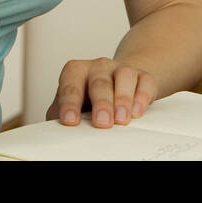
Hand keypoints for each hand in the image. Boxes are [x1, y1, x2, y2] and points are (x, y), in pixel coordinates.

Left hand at [44, 57, 158, 127]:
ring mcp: (121, 68)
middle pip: (99, 81)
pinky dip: (142, 96)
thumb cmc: (87, 100)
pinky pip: (144, 81)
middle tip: (102, 122)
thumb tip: (57, 135)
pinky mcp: (142, 76)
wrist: (114, 85)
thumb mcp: (71, 106)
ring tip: (122, 119)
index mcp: (75, 72)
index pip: (70, 86)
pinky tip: (138, 112)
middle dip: (101, 103)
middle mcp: (98, 67)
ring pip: (124, 76)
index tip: (70, 121)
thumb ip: (63, 116)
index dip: (70, 103)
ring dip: (123, 98)